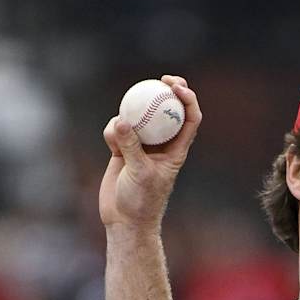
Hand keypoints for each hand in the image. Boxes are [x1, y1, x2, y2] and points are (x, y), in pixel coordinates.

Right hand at [99, 75, 202, 228]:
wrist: (124, 220)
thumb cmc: (141, 201)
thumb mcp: (139, 173)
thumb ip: (131, 146)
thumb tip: (122, 121)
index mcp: (176, 149)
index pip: (190, 119)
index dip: (188, 99)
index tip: (176, 87)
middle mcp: (161, 144)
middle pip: (167, 110)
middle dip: (166, 91)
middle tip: (159, 80)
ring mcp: (141, 145)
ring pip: (139, 117)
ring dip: (130, 115)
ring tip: (121, 129)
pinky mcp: (122, 149)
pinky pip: (118, 130)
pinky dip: (113, 131)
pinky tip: (110, 142)